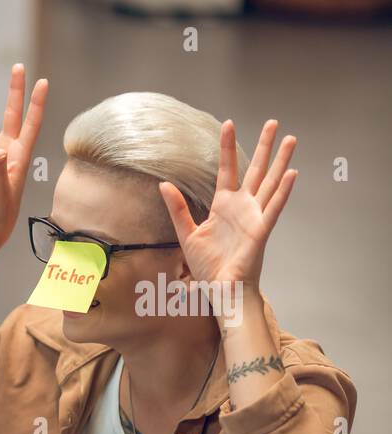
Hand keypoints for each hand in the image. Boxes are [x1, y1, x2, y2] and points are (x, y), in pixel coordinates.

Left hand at [159, 119, 296, 288]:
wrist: (220, 289)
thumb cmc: (207, 266)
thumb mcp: (187, 234)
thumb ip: (177, 208)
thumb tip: (164, 185)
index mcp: (223, 206)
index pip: (226, 169)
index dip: (227, 147)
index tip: (228, 124)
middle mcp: (242, 207)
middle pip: (255, 170)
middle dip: (263, 146)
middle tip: (273, 122)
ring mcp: (254, 217)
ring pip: (270, 183)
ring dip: (281, 161)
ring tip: (290, 139)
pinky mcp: (261, 231)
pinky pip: (274, 208)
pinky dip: (283, 191)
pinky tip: (291, 173)